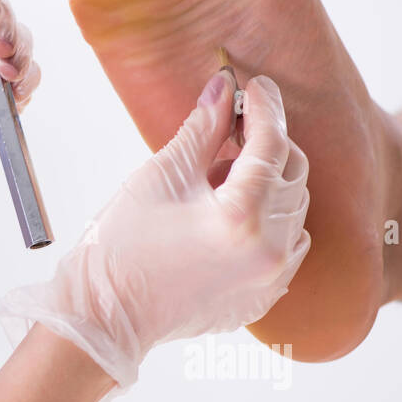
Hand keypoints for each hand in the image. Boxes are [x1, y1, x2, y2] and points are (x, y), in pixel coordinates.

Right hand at [0, 70, 309, 390]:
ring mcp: (271, 277)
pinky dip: (271, 219)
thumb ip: (202, 130)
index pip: (271, 143)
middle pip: (291, 174)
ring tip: (222, 175)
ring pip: (294, 209)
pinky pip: (287, 244)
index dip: (264, 107)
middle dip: (267, 142)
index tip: (254, 86)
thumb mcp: (162, 175)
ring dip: (269, 182)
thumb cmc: (122, 246)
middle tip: (234, 124)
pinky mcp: (264, 295)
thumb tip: (222, 89)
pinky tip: (232, 212)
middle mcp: (269, 249)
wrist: (107, 315)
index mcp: (242, 216)